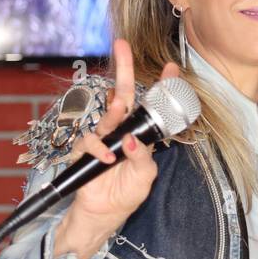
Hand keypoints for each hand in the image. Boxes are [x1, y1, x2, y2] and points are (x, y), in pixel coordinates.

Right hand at [65, 37, 181, 230]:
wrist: (105, 213)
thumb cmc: (127, 191)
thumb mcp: (145, 175)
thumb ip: (142, 157)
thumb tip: (133, 140)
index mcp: (139, 133)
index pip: (150, 104)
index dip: (160, 85)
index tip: (171, 67)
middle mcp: (120, 130)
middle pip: (121, 94)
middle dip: (123, 68)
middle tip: (123, 45)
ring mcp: (103, 138)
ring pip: (107, 114)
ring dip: (113, 110)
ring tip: (119, 108)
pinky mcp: (86, 151)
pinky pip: (91, 142)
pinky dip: (100, 149)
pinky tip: (109, 159)